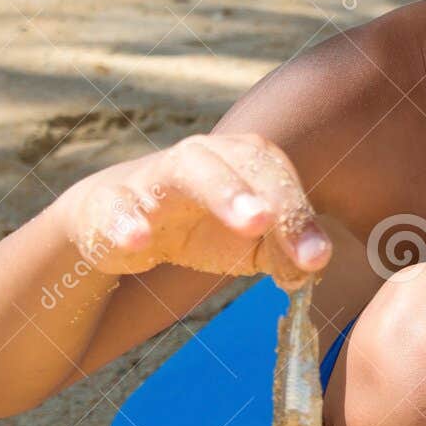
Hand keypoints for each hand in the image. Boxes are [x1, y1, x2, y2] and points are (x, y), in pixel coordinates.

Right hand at [61, 132, 329, 288]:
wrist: (119, 223)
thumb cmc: (201, 225)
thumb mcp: (250, 245)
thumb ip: (284, 254)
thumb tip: (311, 268)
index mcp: (244, 161)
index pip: (278, 178)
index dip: (298, 215)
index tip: (315, 257)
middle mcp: (204, 157)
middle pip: (241, 161)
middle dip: (265, 191)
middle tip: (276, 222)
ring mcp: (155, 177)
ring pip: (187, 171)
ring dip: (221, 191)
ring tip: (249, 222)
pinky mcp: (110, 203)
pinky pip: (117, 207)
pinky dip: (126, 222)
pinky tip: (140, 241)